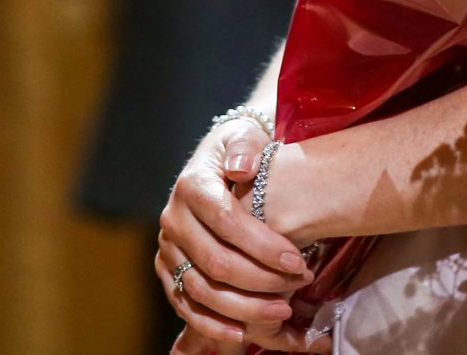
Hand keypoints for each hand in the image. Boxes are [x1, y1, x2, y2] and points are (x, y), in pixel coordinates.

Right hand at [154, 123, 312, 350]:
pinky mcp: (168, 272)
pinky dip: (213, 324)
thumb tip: (241, 166)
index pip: (227, 222)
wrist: (220, 158)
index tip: (298, 261)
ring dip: (243, 308)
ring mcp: (168, 249)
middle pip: (215, 262)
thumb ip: (246, 146)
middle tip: (298, 286)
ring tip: (282, 311)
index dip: (263, 246)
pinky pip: (186, 306)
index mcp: (192, 186)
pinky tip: (243, 333)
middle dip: (261, 281)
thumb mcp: (245, 134)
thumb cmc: (241, 148)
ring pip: (201, 290)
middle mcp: (172, 220)